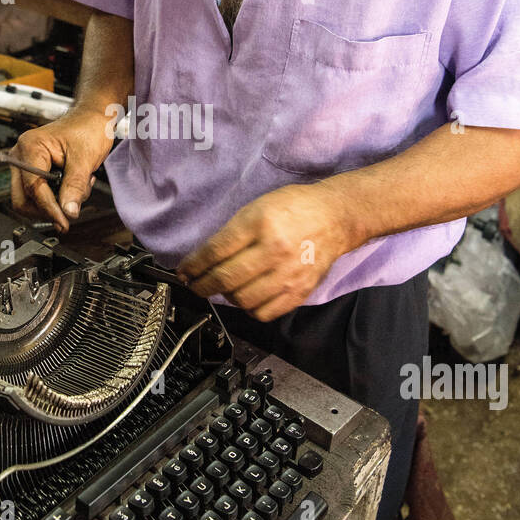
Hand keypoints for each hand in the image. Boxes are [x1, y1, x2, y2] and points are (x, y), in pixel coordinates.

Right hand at [8, 107, 112, 232]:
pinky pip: (38, 194)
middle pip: (23, 198)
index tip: (64, 221)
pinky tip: (71, 186)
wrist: (92, 119)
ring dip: (54, 203)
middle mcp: (22, 156)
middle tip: (70, 210)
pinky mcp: (34, 170)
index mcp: (30, 148)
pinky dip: (56, 197)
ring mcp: (26, 163)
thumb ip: (74, 187)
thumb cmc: (88, 128)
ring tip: (76, 189)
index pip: (33, 188)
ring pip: (31, 200)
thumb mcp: (84, 159)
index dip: (49, 208)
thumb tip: (68, 212)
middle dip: (47, 208)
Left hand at [175, 182, 357, 321]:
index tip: (184, 272)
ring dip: (225, 297)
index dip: (192, 266)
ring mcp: (289, 273)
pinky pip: (265, 312)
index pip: (215, 251)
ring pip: (242, 299)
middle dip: (201, 285)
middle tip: (195, 285)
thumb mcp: (257, 207)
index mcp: (260, 223)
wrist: (335, 217)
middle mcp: (274, 249)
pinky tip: (246, 298)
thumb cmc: (294, 208)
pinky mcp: (300, 291)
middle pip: (225, 279)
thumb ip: (231, 233)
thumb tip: (204, 260)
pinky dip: (249, 309)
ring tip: (223, 289)